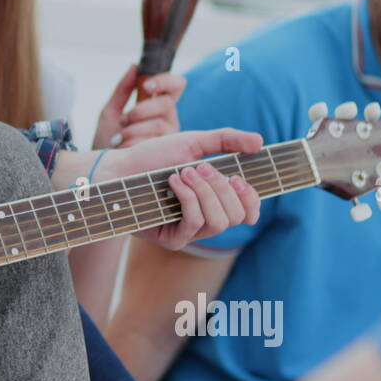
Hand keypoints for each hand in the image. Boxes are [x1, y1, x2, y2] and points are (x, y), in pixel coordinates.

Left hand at [92, 65, 185, 148]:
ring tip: (118, 139)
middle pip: (166, 104)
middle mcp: (168, 120)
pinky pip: (156, 140)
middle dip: (140, 110)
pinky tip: (123, 148)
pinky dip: (134, 142)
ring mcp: (170, 138)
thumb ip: (123, 89)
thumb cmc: (106, 141)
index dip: (165, 81)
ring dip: (134, 130)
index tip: (146, 86)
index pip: (176, 86)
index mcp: (158, 107)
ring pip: (160, 123)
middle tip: (123, 120)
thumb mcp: (111, 112)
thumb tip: (134, 66)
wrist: (101, 168)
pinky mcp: (167, 154)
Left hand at [98, 128, 262, 250]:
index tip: (239, 178)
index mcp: (214, 201)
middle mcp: (205, 220)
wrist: (118, 168)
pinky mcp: (172, 240)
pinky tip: (174, 182)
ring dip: (205, 192)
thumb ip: (226, 140)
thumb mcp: (192, 142)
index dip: (251, 199)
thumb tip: (261, 143)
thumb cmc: (153, 157)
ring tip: (184, 172)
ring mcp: (188, 234)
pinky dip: (188, 198)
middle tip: (200, 167)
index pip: (247, 213)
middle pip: (235, 216)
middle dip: (221, 188)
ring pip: (218, 222)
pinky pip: (194, 224)